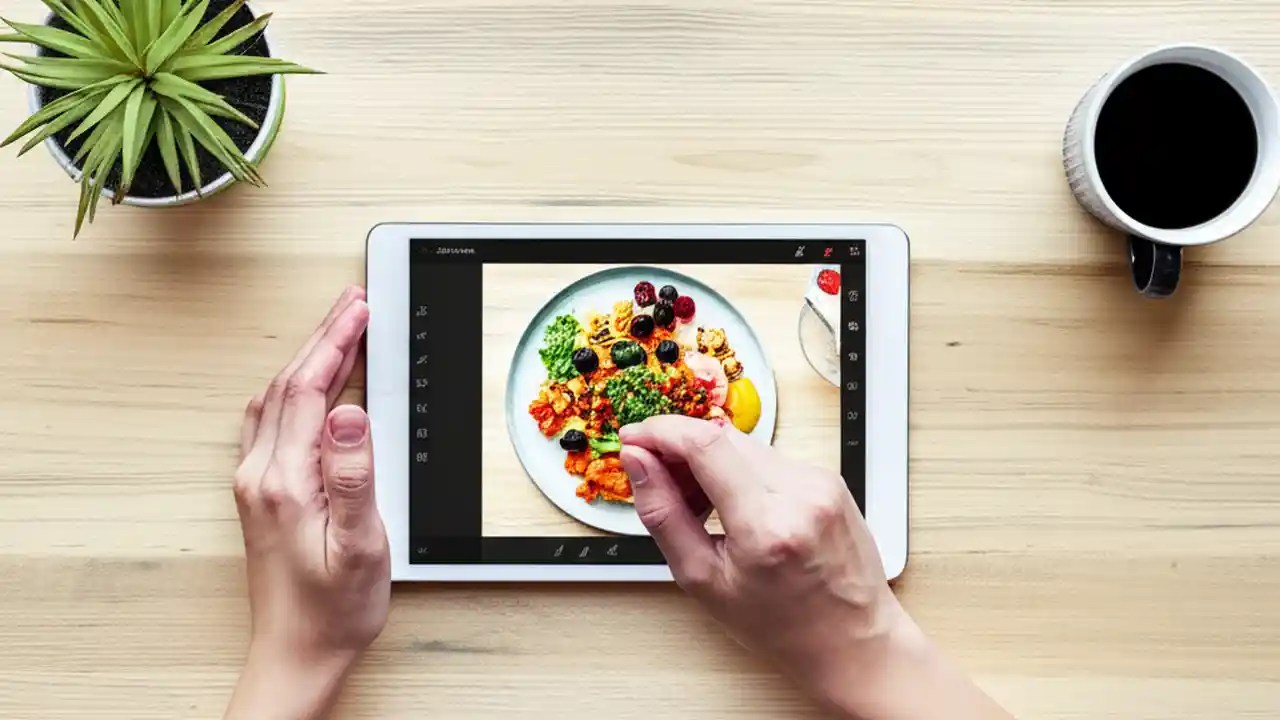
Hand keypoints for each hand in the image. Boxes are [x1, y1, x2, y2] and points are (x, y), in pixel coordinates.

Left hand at [226, 287, 389, 719]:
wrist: (297, 651)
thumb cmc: (333, 609)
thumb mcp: (361, 545)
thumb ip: (355, 476)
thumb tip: (350, 414)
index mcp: (284, 482)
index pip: (308, 390)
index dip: (336, 342)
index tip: (360, 310)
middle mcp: (260, 476)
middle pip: (287, 385)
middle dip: (322, 337)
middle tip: (353, 303)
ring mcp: (255, 483)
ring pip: (276, 399)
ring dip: (307, 358)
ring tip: (339, 331)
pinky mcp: (260, 493)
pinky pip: (271, 422)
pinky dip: (294, 388)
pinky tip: (311, 386)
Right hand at [620, 417, 1011, 719]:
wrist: (852, 642)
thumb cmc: (781, 626)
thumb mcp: (703, 581)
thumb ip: (663, 514)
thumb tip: (637, 462)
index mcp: (766, 526)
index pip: (705, 444)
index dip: (660, 431)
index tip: (634, 438)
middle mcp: (800, 494)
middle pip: (722, 437)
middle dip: (679, 448)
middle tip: (658, 480)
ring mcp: (820, 483)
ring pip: (744, 445)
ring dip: (709, 461)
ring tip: (698, 505)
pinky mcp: (829, 480)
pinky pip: (769, 458)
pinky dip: (740, 471)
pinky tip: (733, 504)